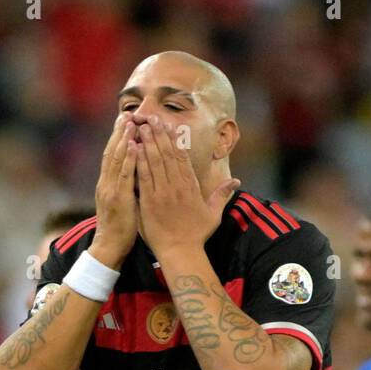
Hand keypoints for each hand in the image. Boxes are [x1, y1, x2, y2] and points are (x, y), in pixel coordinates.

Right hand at [88, 116, 138, 269]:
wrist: (110, 247)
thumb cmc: (120, 227)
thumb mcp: (122, 203)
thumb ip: (126, 186)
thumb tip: (137, 172)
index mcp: (108, 184)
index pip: (112, 155)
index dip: (117, 138)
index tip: (125, 121)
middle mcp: (106, 183)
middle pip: (111, 152)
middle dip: (119, 133)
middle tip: (126, 114)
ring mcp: (110, 190)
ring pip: (116, 159)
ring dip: (123, 139)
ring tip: (130, 123)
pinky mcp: (118, 198)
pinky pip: (124, 175)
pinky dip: (128, 159)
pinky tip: (132, 145)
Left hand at [134, 116, 238, 255]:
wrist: (180, 252)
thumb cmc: (197, 235)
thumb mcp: (214, 213)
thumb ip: (222, 194)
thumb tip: (236, 181)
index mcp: (191, 186)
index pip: (181, 157)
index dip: (174, 139)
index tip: (168, 125)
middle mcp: (176, 186)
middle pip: (166, 154)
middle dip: (158, 134)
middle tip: (150, 117)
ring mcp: (162, 192)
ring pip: (154, 161)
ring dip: (147, 142)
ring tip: (141, 126)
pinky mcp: (150, 201)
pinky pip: (144, 176)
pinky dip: (139, 161)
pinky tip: (134, 148)